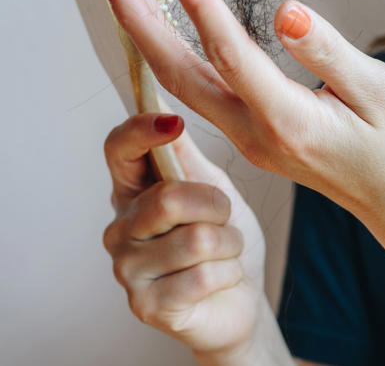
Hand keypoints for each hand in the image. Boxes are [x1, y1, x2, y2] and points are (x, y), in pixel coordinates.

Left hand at [100, 0, 384, 236]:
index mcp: (289, 121)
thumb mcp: (380, 93)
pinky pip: (204, 97)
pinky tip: (172, 36)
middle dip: (142, 26)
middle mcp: (258, 134)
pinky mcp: (256, 138)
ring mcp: (252, 140)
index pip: (230, 54)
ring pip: (187, 88)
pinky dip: (178, 61)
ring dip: (153, 42)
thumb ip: (329, 52)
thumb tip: (284, 12)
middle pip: (182, 77)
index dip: (200, 4)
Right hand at [102, 112, 265, 355]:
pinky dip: (229, 272)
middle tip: (224, 218)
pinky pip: (204, 275)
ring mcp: (127, 269)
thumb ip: (185, 154)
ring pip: (196, 239)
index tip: (174, 124)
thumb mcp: (213, 188)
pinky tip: (221, 278)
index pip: (118, 150)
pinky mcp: (146, 305)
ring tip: (225, 250)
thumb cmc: (223, 238)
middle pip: (169, 198)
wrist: (239, 297)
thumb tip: (163, 104)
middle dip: (217, 207)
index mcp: (133, 191)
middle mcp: (121, 228)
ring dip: (229, 243)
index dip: (141, 131)